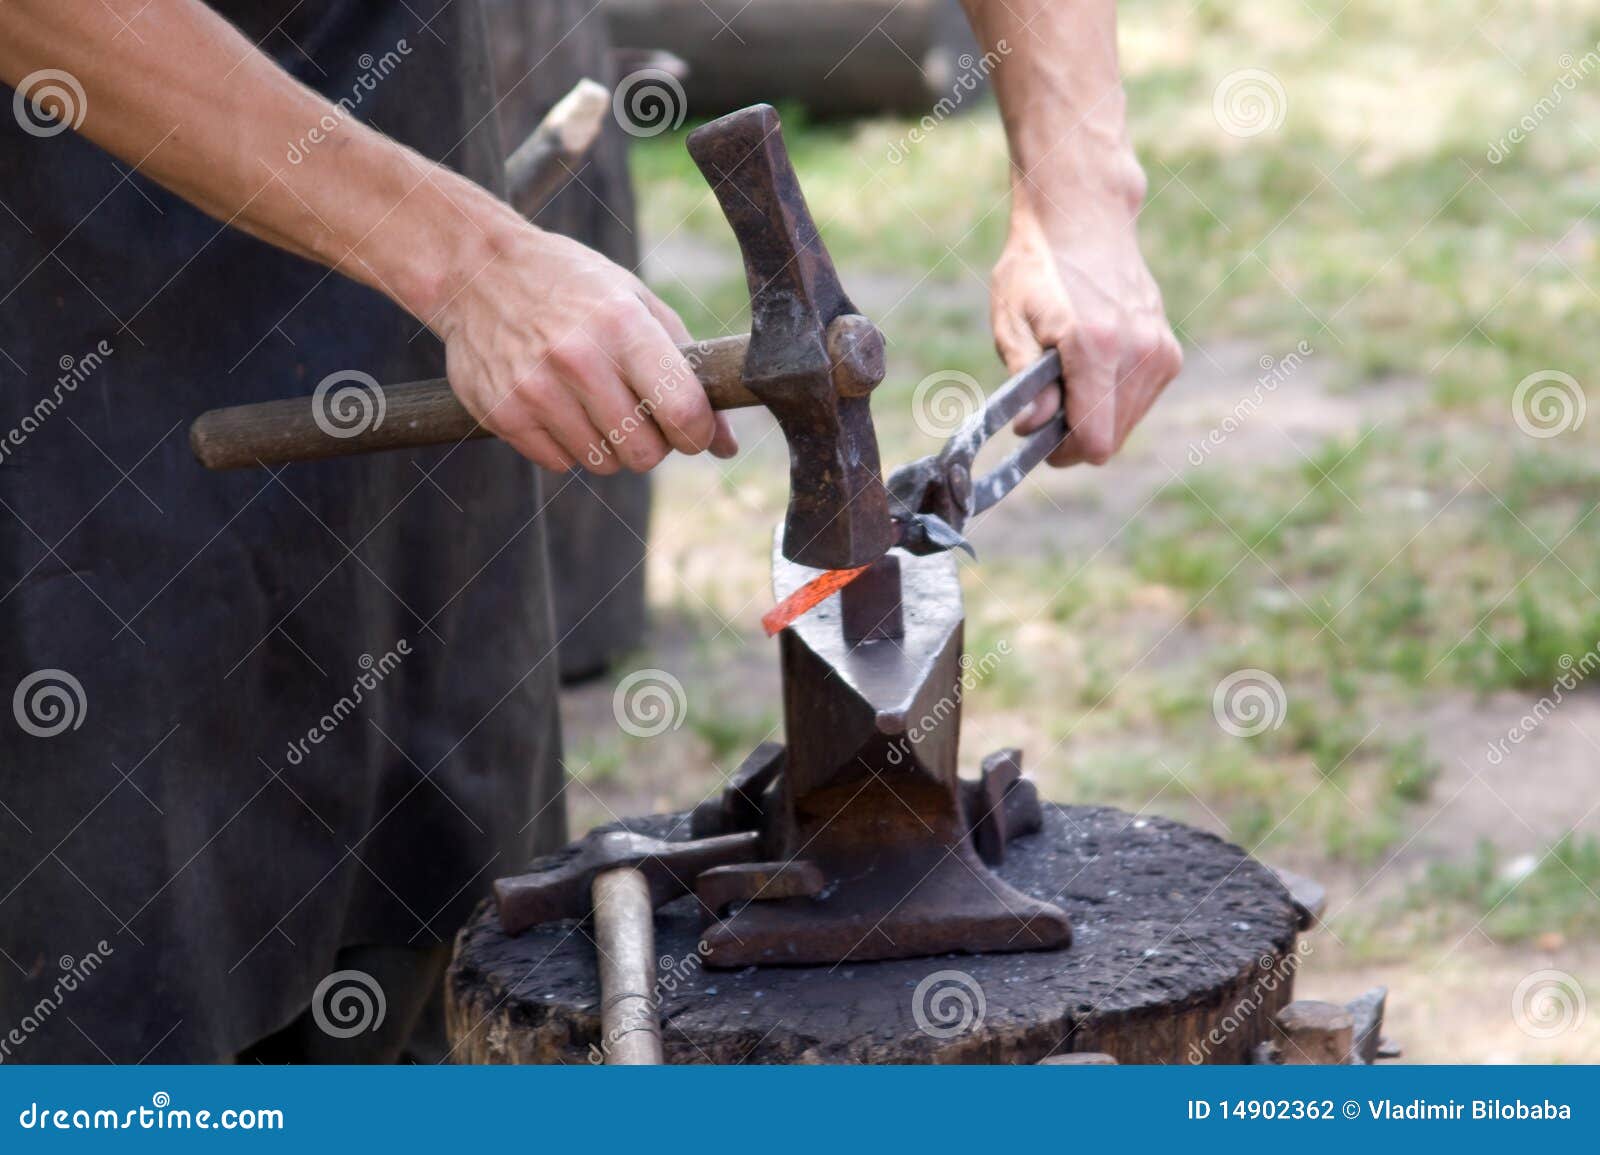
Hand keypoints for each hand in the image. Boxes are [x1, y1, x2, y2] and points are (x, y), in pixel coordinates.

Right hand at [434, 225, 736, 473]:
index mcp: (622, 325)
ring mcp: (536, 389)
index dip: (698, 434)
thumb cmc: (573, 286)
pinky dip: (569, 446)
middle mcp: (578, 358)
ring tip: (596, 404)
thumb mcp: (637, 302)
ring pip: (604, 463)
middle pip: (645, 452)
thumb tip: (727, 444)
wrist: (476, 270)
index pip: (682, 412)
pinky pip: (560, 463)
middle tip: (641, 416)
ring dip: (611, 446)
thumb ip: (689, 368)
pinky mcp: (504, 414)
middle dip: (654, 444)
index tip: (694, 430)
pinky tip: (559, 406)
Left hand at [989, 163, 1180, 465]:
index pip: (1094, 440)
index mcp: (1095, 346)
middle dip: (1075, 436)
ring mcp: (1160, 353)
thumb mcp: (1010, 321)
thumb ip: (1025, 382)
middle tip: (1046, 406)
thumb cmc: (1037, 268)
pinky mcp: (1169, 354)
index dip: (1063, 451)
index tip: (1039, 437)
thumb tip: (1034, 428)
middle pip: (1111, 441)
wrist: (1083, 218)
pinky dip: (1113, 399)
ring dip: (1095, 417)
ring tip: (1068, 376)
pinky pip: (1139, 403)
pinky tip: (1092, 366)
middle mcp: (1138, 352)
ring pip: (1126, 426)